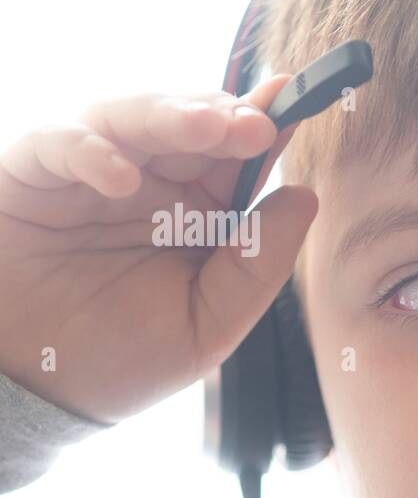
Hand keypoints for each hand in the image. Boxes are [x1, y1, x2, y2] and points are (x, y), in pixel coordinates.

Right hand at [0, 75, 317, 424]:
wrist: (39, 392)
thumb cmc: (125, 359)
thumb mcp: (208, 324)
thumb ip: (257, 266)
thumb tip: (305, 197)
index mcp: (200, 211)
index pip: (237, 158)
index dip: (264, 129)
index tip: (294, 106)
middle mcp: (150, 182)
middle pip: (189, 124)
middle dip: (225, 116)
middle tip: (256, 124)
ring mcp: (91, 173)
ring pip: (131, 118)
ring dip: (170, 116)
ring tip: (210, 128)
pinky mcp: (33, 176)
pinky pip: (58, 143)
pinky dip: (89, 150)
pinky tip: (122, 178)